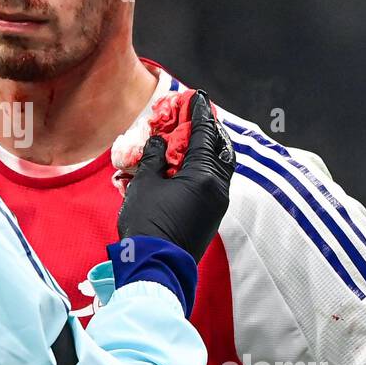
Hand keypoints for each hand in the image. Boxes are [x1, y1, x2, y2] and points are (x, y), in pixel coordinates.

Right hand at [116, 90, 235, 260]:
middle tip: (197, 117)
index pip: (204, 135)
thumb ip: (154, 158)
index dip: (199, 113)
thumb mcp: (144, 184)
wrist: (155, 267)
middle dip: (209, 131)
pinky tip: (186, 167)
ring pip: (219, 168)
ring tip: (190, 140)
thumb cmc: (147, 223)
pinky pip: (212, 184)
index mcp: (204, 176)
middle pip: (220, 150)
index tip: (198, 97)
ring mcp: (217, 205)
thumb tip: (161, 143)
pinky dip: (203, 169)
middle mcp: (218, 188)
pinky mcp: (210, 218)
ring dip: (206, 151)